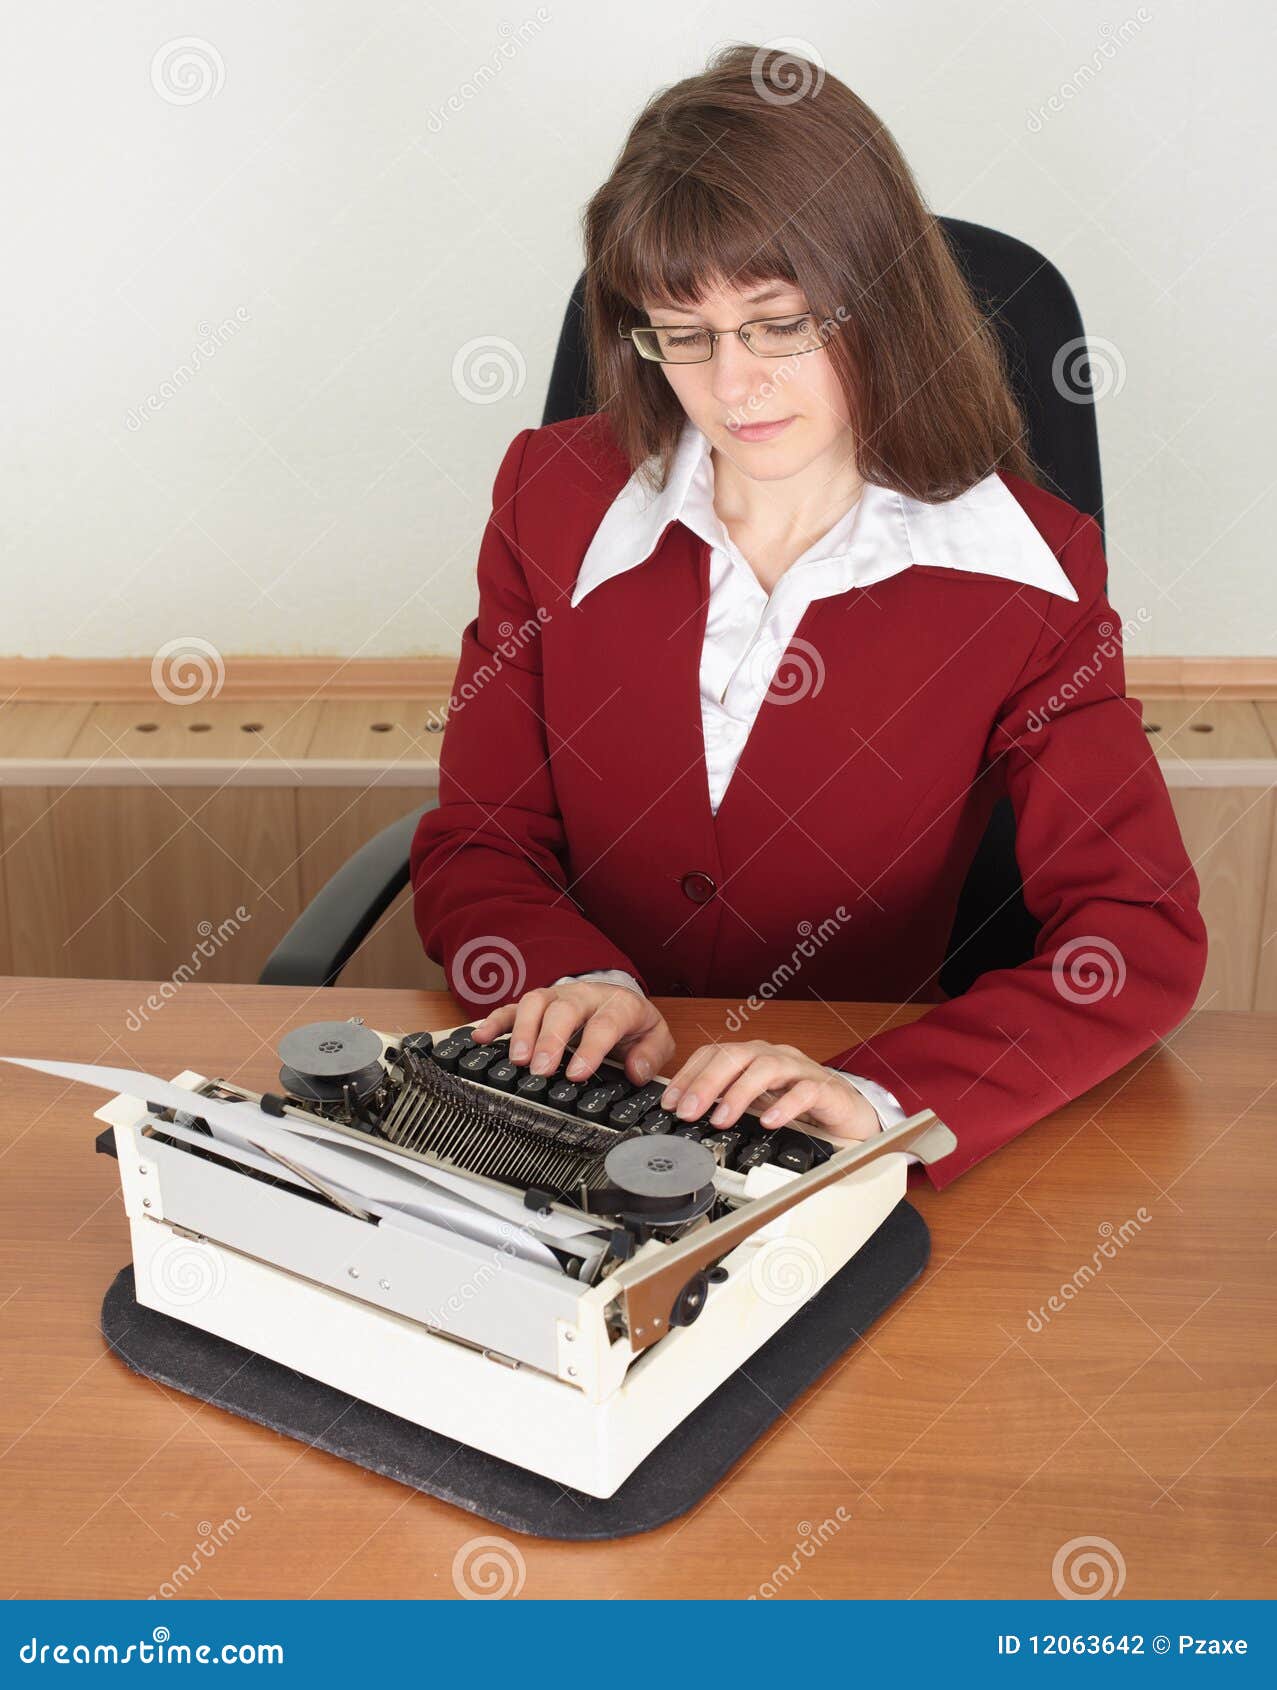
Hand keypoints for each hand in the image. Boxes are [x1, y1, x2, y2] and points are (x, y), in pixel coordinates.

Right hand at [470, 981, 675, 1086]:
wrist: (619, 1001)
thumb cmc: (633, 1025)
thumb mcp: (656, 1038)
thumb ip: (651, 1054)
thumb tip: (636, 1071)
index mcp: (618, 1004)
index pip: (604, 1023)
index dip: (590, 1047)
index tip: (577, 1073)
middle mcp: (585, 996)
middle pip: (565, 1009)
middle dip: (551, 1039)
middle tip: (542, 1069)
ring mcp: (558, 997)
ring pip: (536, 1002)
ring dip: (523, 1030)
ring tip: (517, 1059)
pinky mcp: (538, 1005)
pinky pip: (512, 1007)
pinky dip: (495, 1021)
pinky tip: (480, 1037)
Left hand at [660, 1039, 882, 1140]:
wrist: (849, 1113)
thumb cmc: (800, 1105)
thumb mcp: (756, 1103)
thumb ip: (727, 1102)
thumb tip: (686, 1113)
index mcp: (754, 1057)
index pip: (714, 1053)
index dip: (688, 1075)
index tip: (669, 1102)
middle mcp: (775, 1057)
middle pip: (736, 1056)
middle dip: (706, 1083)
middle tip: (688, 1111)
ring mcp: (801, 1070)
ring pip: (766, 1068)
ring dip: (738, 1093)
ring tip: (721, 1119)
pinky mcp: (826, 1089)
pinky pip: (805, 1091)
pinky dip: (785, 1105)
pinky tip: (769, 1122)